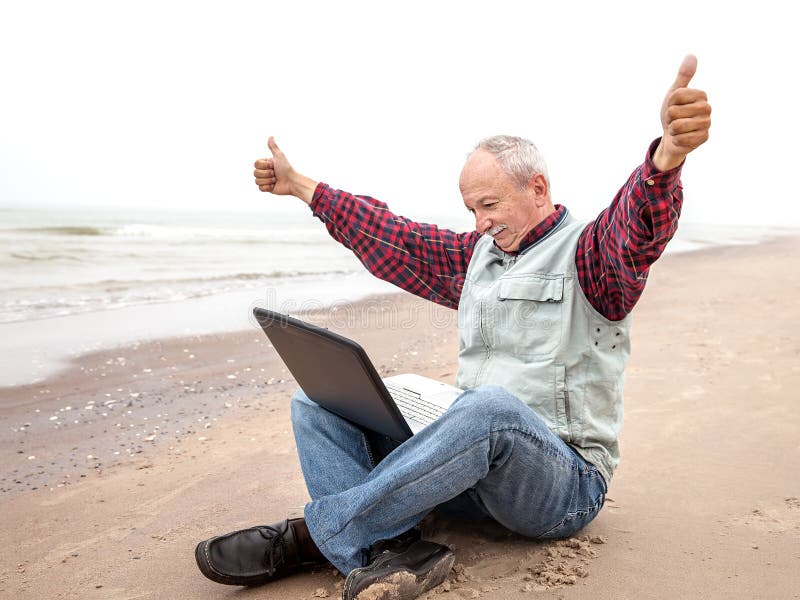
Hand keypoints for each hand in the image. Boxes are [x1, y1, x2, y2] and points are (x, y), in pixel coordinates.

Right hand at [254, 137, 293, 195]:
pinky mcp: (267, 188)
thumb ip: (273, 147)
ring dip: (268, 181)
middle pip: (255, 173)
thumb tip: (271, 136)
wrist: (292, 182)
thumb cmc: (286, 168)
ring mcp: (265, 180)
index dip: (264, 166)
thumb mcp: (279, 156)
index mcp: (266, 164)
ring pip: (257, 181)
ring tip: (276, 180)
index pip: (256, 164)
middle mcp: (264, 171)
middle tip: (275, 174)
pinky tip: (274, 186)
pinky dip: (267, 187)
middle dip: (266, 174)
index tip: (273, 166)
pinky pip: (260, 188)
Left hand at [654, 55, 711, 170]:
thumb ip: (683, 76)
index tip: (673, 107)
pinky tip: (681, 138)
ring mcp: (707, 123)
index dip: (669, 103)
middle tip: (675, 119)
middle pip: (674, 111)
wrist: (672, 136)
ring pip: (677, 126)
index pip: (676, 95)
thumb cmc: (673, 113)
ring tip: (677, 128)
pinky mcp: (704, 138)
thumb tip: (691, 55)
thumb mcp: (674, 93)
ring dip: (672, 129)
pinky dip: (677, 140)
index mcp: (701, 95)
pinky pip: (682, 139)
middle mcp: (707, 108)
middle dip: (669, 117)